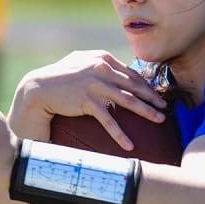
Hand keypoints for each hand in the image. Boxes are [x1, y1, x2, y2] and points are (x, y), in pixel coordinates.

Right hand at [13, 50, 167, 150]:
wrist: (39, 87)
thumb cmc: (61, 76)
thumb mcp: (82, 62)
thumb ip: (101, 64)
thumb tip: (118, 70)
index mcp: (103, 59)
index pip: (131, 73)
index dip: (146, 85)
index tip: (156, 95)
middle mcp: (101, 69)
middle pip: (134, 86)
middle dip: (152, 97)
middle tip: (165, 107)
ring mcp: (95, 85)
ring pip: (128, 101)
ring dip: (146, 112)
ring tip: (159, 120)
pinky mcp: (87, 101)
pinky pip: (108, 120)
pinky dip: (120, 133)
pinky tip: (129, 144)